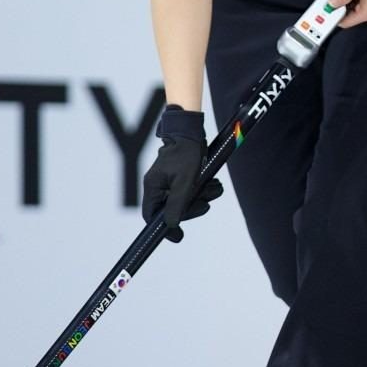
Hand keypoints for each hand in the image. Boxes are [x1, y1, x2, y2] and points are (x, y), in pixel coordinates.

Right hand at [139, 105, 224, 241]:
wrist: (192, 131)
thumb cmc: (186, 153)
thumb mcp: (184, 182)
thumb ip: (177, 204)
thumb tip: (171, 225)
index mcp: (153, 187)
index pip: (152, 216)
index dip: (164, 228)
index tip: (178, 235)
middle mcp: (158, 186)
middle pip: (172, 210)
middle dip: (193, 208)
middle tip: (206, 204)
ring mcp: (169, 182)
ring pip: (185, 201)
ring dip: (203, 197)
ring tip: (215, 188)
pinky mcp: (180, 178)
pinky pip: (191, 191)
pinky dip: (203, 190)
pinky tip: (213, 184)